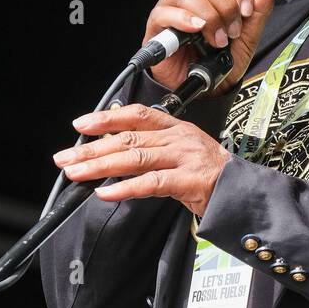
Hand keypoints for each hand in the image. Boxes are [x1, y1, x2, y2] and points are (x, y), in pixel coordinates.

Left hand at [53, 104, 230, 216]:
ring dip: (101, 166)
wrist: (243, 192)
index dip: (106, 118)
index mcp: (176, 128)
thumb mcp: (182, 152)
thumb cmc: (211, 175)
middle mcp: (178, 139)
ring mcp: (184, 158)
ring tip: (77, 173)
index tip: (81, 125)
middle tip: (65, 158)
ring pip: (135, 158)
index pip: (137, 115)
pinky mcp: (189, 181)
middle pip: (128, 139)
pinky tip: (106, 193)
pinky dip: (125, 189)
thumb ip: (153, 149)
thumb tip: (115, 153)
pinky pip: (151, 183)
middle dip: (92, 149)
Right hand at [144, 0, 282, 91]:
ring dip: (209, 16)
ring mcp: (172, 5)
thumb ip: (260, 6)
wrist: (206, 90)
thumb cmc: (223, 59)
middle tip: (233, 33)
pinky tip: (197, 30)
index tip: (247, 11)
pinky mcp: (157, 24)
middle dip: (225, 6)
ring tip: (217, 40)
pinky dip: (184, 19)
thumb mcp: (249, 35)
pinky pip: (166, 11)